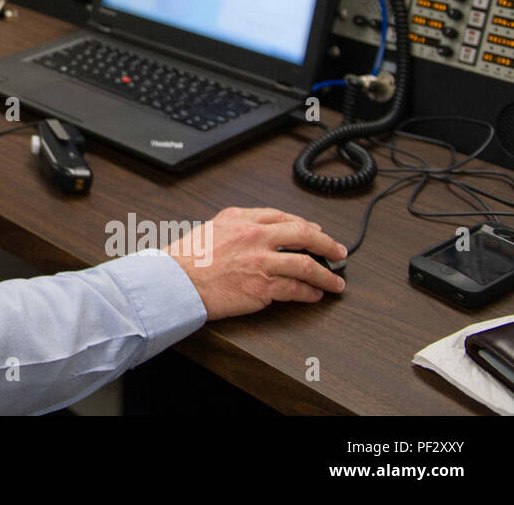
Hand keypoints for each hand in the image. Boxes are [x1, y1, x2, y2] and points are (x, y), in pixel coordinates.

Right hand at [163, 207, 347, 320]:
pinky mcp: (263, 286)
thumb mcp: (210, 229)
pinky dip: (310, 293)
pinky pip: (296, 289)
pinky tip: (315, 295)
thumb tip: (258, 233)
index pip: (283, 217)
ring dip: (326, 275)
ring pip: (306, 265)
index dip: (305, 225)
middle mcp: (254, 236)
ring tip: (335, 282)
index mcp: (241, 219)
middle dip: (327, 244)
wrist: (175, 281)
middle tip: (338, 251)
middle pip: (304, 234)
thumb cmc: (186, 260)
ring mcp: (261, 261)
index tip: (315, 231)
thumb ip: (235, 227)